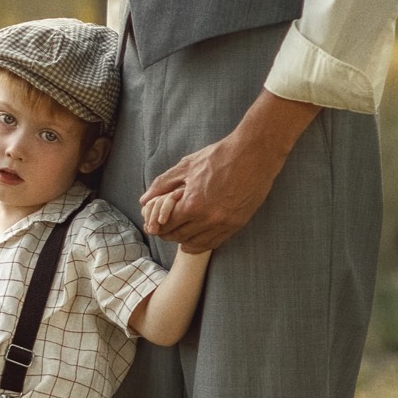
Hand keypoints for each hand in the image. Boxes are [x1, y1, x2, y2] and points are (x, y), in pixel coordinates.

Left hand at [140, 91, 318, 252]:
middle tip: (164, 227)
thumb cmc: (219, 156)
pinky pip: (214, 243)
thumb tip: (143, 200)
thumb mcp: (187, 166)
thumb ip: (163, 184)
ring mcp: (224, 224)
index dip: (157, 225)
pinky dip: (202, 242)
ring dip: (184, 239)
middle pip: (179, 236)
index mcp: (193, 204)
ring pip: (196, 243)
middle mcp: (208, 219)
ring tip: (179, 231)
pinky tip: (196, 238)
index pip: (166, 226)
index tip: (154, 222)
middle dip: (167, 233)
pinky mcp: (237, 225)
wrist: (254, 155)